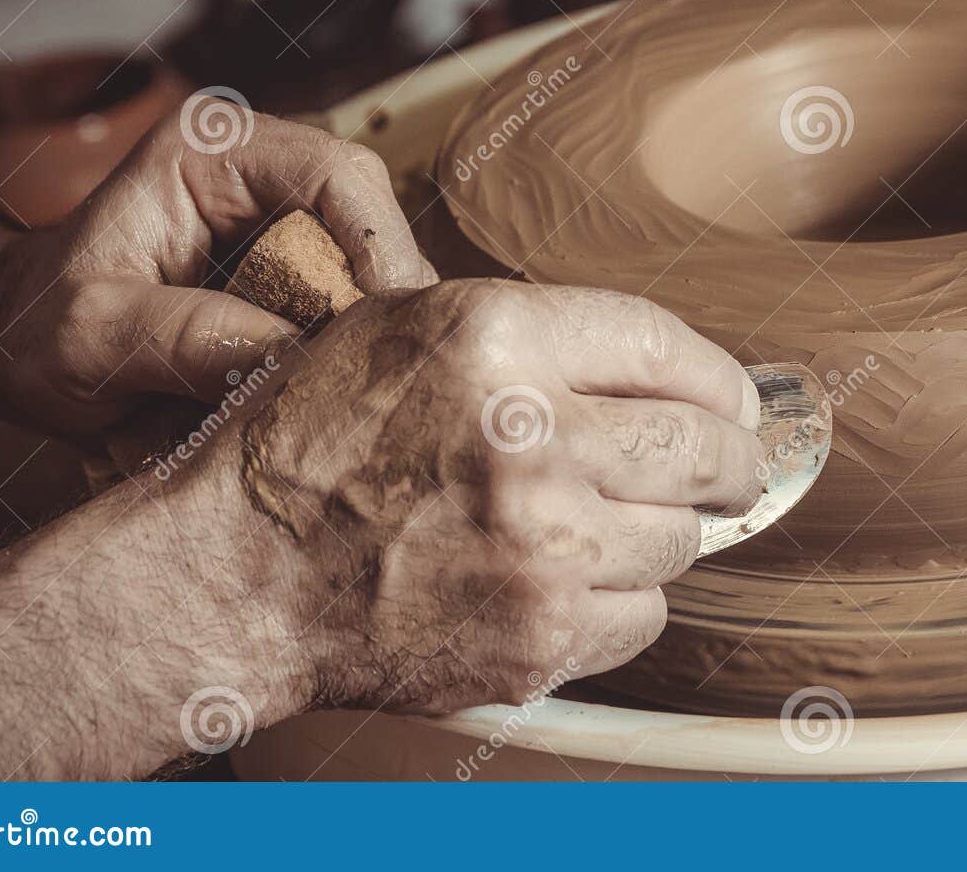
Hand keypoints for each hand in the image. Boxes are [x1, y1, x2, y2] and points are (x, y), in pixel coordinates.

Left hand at [0, 110, 434, 440]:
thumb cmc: (34, 327)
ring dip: (376, 322)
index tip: (385, 327)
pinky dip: (354, 340)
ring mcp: (280, 216)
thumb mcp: (91, 337)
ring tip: (368, 385)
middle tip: (390, 370)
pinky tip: (342, 383)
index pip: (335, 174)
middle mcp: (260, 168)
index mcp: (210, 149)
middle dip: (388, 292)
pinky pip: (353, 295)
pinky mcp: (291, 266)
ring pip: (374, 259)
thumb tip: (294, 358)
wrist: (11, 342)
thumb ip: (186, 340)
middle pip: (372, 215)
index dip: (378, 245)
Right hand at [219, 279, 761, 712]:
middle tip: (721, 466)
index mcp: (497, 341)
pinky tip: (565, 582)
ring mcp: (540, 550)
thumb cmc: (308, 444)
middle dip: (728, 458)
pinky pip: (645, 617)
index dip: (718, 376)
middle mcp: (530, 440)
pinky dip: (622, 602)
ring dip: (658, 531)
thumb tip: (663, 369)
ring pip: (682, 540)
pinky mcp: (538, 639)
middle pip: (704, 448)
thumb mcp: (404, 329)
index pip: (665, 347)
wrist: (234, 574)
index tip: (732, 399)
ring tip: (600, 524)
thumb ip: (534, 334)